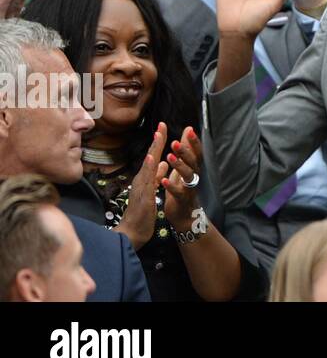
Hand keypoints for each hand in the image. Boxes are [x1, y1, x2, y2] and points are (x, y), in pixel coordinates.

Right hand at [116, 124, 167, 249]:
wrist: (132, 233)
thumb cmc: (141, 213)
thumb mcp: (152, 191)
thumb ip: (156, 177)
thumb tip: (163, 163)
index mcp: (145, 179)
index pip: (153, 157)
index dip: (159, 142)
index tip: (163, 127)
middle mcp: (141, 181)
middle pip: (149, 157)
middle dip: (157, 141)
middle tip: (162, 124)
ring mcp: (140, 188)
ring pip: (148, 166)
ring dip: (153, 151)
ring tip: (158, 135)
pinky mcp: (142, 198)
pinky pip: (146, 182)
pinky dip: (149, 170)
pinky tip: (153, 160)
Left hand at [161, 126, 203, 230]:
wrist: (184, 216)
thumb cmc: (183, 188)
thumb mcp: (184, 167)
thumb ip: (186, 149)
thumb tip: (187, 129)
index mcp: (194, 168)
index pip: (196, 152)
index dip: (193, 142)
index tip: (189, 130)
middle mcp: (195, 177)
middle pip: (194, 162)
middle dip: (185, 151)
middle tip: (175, 142)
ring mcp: (190, 189)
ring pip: (188, 176)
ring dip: (179, 166)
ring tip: (169, 157)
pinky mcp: (182, 201)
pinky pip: (178, 193)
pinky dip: (172, 186)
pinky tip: (164, 180)